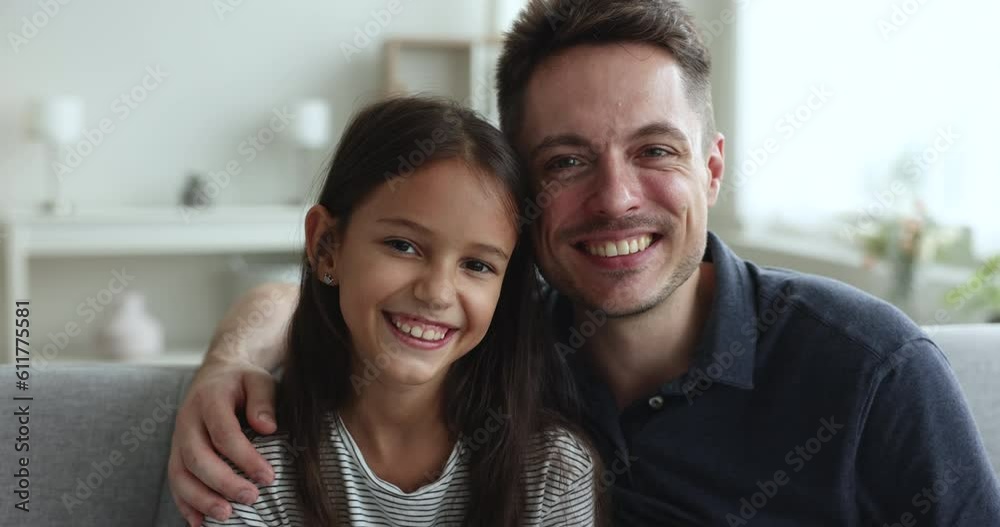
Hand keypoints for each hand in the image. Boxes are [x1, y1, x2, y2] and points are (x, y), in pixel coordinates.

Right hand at [168, 357, 278, 525]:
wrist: (217, 373)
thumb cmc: (242, 380)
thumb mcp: (259, 379)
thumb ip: (263, 400)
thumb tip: (267, 427)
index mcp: (209, 399)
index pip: (224, 433)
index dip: (245, 457)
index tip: (268, 477)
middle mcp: (187, 420)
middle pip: (197, 457)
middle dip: (223, 482)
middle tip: (251, 497)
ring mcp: (178, 439)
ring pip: (180, 473)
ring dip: (200, 498)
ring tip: (225, 515)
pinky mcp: (176, 453)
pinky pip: (175, 481)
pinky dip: (185, 504)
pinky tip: (200, 523)